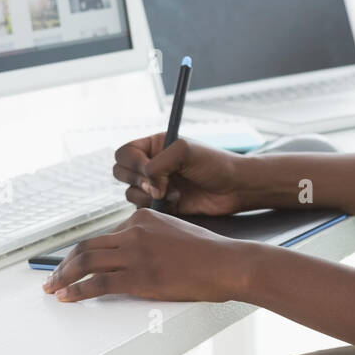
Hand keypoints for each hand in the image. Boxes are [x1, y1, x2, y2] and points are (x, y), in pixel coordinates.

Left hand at [41, 207, 253, 302]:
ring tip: (52, 288)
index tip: (74, 263)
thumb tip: (130, 255)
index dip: (85, 253)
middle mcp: (135, 231)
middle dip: (64, 263)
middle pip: (87, 246)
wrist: (226, 262)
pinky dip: (76, 291)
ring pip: (85, 262)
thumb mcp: (174, 231)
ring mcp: (135, 254)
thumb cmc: (208, 252)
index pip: (104, 236)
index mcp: (143, 217)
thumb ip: (150, 237)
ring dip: (63, 277)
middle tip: (52, 276)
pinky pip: (97, 284)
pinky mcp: (138, 277)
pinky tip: (68, 297)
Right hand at [113, 133, 248, 214]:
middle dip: (137, 181)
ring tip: (175, 193)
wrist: (234, 188)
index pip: (125, 153)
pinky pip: (143, 209)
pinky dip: (158, 207)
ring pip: (131, 193)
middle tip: (159, 186)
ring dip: (150, 195)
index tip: (151, 170)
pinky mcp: (162, 204)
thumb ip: (160, 163)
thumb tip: (148, 183)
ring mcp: (156, 184)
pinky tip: (178, 202)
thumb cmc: (215, 164)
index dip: (134, 163)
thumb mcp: (186, 151)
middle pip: (120, 172)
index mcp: (154, 145)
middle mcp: (152, 164)